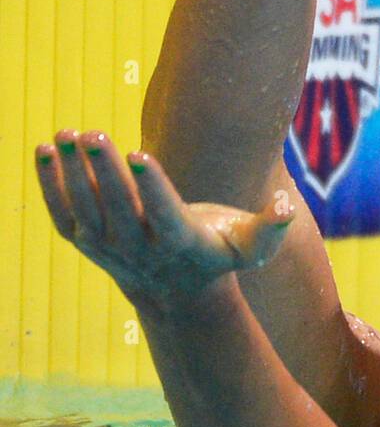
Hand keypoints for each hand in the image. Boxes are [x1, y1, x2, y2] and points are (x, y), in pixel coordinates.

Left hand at [35, 130, 293, 309]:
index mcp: (180, 243)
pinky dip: (50, 185)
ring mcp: (108, 247)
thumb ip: (268, 229)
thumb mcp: (246, 246)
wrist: (173, 291)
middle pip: (119, 209)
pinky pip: (62, 214)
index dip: (151, 186)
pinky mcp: (85, 241)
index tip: (138, 153)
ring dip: (73, 173)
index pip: (163, 215)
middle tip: (93, 134)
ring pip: (86, 210)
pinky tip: (46, 152)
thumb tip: (285, 207)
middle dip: (104, 171)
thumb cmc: (214, 253)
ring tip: (67, 135)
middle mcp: (140, 249)